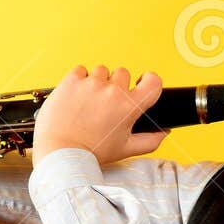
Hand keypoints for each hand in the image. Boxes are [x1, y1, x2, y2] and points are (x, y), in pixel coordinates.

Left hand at [31, 65, 167, 164]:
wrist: (60, 153)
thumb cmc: (91, 153)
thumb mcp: (125, 150)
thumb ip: (149, 141)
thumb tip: (163, 132)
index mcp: (129, 107)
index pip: (154, 81)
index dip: (148, 81)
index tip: (140, 85)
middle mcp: (112, 92)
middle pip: (123, 73)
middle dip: (117, 86)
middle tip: (105, 104)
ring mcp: (91, 84)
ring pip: (101, 71)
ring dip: (97, 82)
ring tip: (88, 102)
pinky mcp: (71, 81)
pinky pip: (80, 70)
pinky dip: (79, 80)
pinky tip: (76, 97)